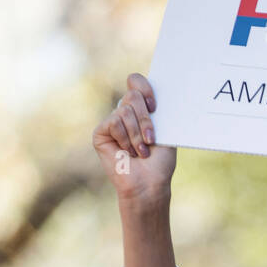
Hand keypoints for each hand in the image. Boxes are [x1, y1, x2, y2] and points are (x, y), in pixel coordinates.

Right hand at [92, 73, 175, 201]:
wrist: (149, 184)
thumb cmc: (160, 162)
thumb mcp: (166, 131)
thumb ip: (158, 110)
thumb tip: (155, 93)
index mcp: (141, 110)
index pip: (135, 81)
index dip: (144, 88)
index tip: (154, 106)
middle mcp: (125, 113)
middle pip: (132, 95)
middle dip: (145, 118)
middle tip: (151, 138)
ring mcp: (112, 122)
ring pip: (125, 110)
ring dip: (137, 134)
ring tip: (141, 151)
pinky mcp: (100, 133)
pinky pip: (114, 122)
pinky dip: (125, 138)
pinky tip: (127, 152)